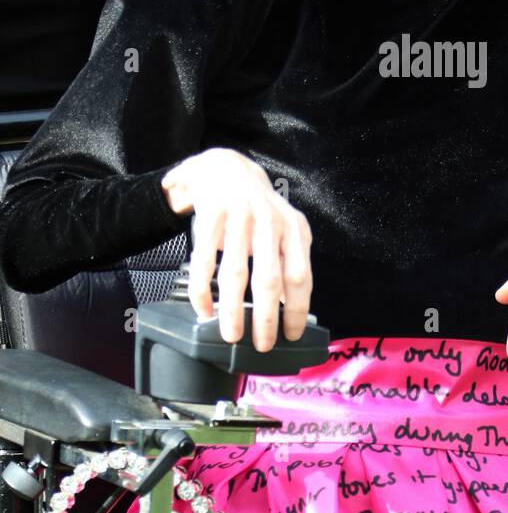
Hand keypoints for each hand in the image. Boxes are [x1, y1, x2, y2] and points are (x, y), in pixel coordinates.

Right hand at [160, 147, 312, 351]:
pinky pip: (205, 261)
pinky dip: (202, 289)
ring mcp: (240, 218)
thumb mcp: (282, 228)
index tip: (291, 335)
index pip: (300, 276)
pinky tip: (203, 309)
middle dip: (265, 318)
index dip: (296, 309)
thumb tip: (287, 308)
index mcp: (294, 229)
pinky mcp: (212, 216)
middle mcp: (270, 222)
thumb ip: (288, 261)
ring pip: (236, 274)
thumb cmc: (257, 208)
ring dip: (232, 309)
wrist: (224, 167)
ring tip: (230, 334)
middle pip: (270, 279)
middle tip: (262, 344)